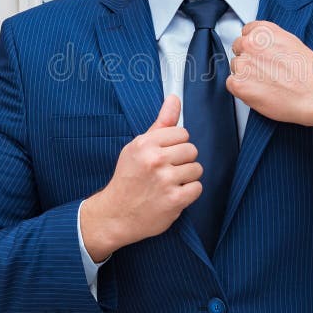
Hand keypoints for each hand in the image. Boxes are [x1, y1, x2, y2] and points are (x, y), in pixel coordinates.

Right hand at [80, 95, 202, 260]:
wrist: (116, 214)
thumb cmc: (129, 177)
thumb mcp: (138, 147)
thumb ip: (160, 123)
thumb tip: (174, 98)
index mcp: (145, 144)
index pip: (182, 133)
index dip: (176, 145)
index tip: (165, 155)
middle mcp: (155, 160)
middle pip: (192, 150)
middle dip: (183, 160)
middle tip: (168, 170)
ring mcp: (165, 180)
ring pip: (196, 169)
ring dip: (186, 177)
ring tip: (170, 183)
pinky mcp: (174, 200)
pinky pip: (197, 188)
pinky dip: (188, 193)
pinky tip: (173, 194)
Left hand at [227, 20, 312, 140]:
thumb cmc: (312, 73)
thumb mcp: (292, 43)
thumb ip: (271, 41)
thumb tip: (261, 47)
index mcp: (264, 31)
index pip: (246, 32)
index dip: (254, 46)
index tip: (260, 55)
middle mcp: (251, 43)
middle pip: (238, 49)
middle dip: (249, 60)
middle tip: (266, 72)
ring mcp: (244, 64)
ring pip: (235, 67)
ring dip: (246, 75)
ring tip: (268, 84)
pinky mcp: (240, 84)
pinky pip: (231, 84)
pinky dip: (243, 91)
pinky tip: (261, 92)